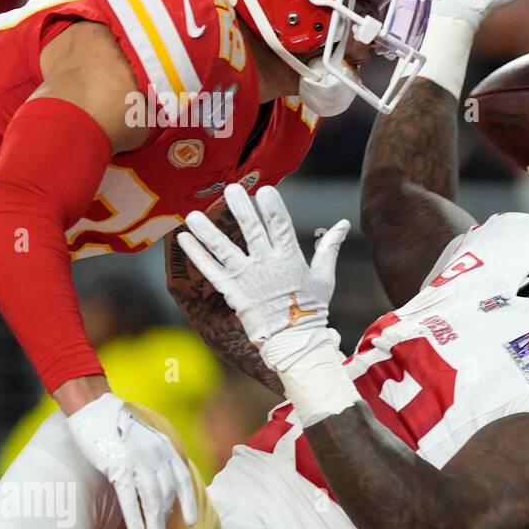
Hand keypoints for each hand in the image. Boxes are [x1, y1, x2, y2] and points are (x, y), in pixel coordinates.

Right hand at [65, 393, 196, 528]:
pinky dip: (134, 517)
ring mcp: (138, 459)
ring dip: (154, 522)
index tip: (190, 521)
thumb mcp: (144, 441)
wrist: (93, 410)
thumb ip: (153, 461)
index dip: (187, 502)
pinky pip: (129, 496)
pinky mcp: (118, 465)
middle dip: (165, 517)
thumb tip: (158, 490)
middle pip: (167, 492)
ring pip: (152, 497)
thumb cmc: (116, 428)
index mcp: (164, 448)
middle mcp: (157, 454)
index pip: (182, 479)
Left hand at [176, 184, 348, 372]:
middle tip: (230, 189)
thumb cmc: (312, 308)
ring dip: (208, 231)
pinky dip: (196, 255)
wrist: (293, 340)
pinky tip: (184, 239)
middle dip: (240, 208)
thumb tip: (344, 223)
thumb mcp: (324, 276)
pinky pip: (210, 270)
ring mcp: (247, 278)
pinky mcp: (231, 291)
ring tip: (194, 214)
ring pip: (224, 249)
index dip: (272, 207)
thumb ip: (329, 247)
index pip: (281, 226)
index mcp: (290, 259)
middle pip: (251, 231)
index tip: (264, 190)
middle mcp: (266, 265)